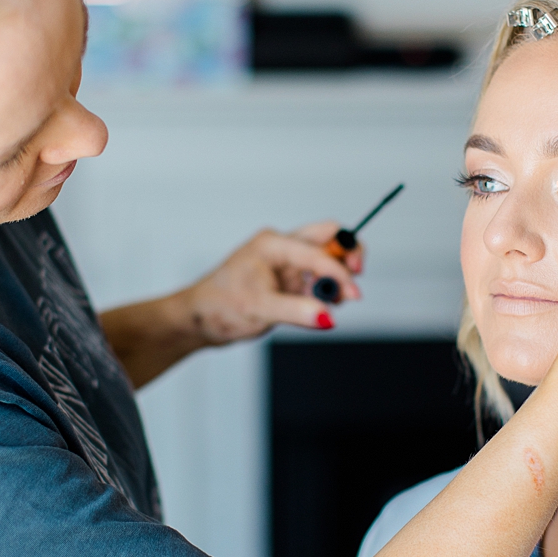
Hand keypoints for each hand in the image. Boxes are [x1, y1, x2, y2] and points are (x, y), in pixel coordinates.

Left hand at [181, 222, 364, 344]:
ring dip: (337, 275)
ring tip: (333, 301)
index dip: (339, 273)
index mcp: (272, 245)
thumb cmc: (219, 305)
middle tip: (356, 275)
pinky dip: (327, 290)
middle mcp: (282, 248)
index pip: (317, 253)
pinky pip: (318, 279)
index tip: (352, 293)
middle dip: (348, 253)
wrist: (201, 319)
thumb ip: (296, 311)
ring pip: (326, 257)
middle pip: (328, 237)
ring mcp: (287, 264)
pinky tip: (319, 307)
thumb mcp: (259, 309)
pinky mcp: (289, 281)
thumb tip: (327, 315)